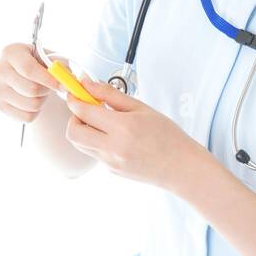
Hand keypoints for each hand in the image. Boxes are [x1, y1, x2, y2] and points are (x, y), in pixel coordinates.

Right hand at [0, 42, 63, 123]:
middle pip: (31, 89)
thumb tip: (68, 78)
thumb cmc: (40, 64)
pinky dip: (35, 112)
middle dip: (47, 90)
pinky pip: (26, 117)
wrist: (25, 75)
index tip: (63, 86)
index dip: (48, 80)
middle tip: (50, 86)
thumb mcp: (50, 57)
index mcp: (11, 52)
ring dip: (42, 101)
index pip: (29, 70)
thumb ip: (60, 65)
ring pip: (31, 105)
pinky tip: (33, 101)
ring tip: (41, 92)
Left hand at [63, 76, 212, 189]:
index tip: (75, 92)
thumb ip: (110, 95)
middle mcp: (113, 148)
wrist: (182, 167)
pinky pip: (94, 153)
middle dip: (73, 118)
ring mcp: (110, 162)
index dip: (75, 99)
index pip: (83, 112)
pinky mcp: (111, 171)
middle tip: (87, 110)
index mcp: (122, 128)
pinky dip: (98, 142)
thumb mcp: (141, 108)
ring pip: (80, 144)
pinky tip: (117, 138)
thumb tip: (87, 83)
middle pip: (73, 133)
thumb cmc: (167, 135)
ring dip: (84, 130)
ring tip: (104, 123)